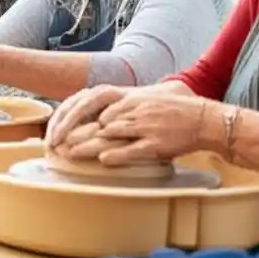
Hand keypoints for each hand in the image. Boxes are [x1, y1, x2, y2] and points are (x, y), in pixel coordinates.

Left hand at [45, 82, 183, 147]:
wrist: (202, 118)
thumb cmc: (171, 111)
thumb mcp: (143, 100)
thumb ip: (120, 106)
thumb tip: (98, 117)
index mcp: (127, 97)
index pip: (90, 103)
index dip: (70, 117)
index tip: (56, 130)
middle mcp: (133, 109)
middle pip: (95, 120)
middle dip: (73, 132)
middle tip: (56, 145)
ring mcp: (144, 126)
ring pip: (110, 135)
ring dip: (88, 146)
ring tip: (70, 154)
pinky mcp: (157, 143)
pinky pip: (134, 150)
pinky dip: (118, 155)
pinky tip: (103, 160)